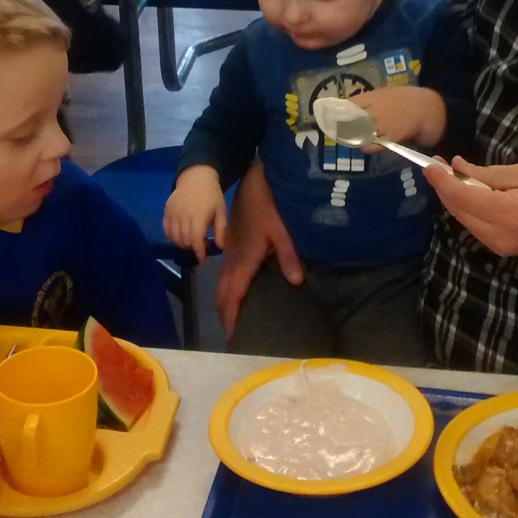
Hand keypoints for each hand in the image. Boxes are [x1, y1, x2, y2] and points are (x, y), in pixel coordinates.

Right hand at [163, 165, 226, 263]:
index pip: (196, 239)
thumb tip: (220, 247)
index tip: (202, 259)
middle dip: (192, 247)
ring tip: (191, 240)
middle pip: (184, 240)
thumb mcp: (221, 211)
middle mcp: (184, 215)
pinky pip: (166, 229)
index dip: (198, 252)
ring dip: (182, 243)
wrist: (196, 177)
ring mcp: (173, 213)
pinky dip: (171, 237)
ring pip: (174, 237)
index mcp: (199, 216)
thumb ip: (221, 230)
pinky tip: (180, 235)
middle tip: (200, 246)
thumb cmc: (212, 195)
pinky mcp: (166, 211)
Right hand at [215, 162, 302, 340]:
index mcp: (243, 260)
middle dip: (224, 315)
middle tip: (232, 335)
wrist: (252, 180)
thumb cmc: (268, 205)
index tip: (231, 337)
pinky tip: (237, 291)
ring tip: (233, 319)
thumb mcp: (282, 230)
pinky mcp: (230, 243)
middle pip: (221, 293)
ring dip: (224, 302)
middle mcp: (231, 258)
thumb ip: (289, 257)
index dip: (231, 317)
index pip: (232, 296)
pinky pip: (224, 273)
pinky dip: (227, 288)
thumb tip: (296, 283)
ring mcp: (229, 251)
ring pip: (220, 283)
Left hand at [343, 85, 446, 148]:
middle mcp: (375, 110)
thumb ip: (370, 100)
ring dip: (353, 138)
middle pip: (350, 120)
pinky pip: (372, 145)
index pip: (348, 104)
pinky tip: (364, 146)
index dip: (339, 112)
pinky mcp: (390, 137)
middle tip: (338, 132)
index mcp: (373, 97)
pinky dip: (365, 147)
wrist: (426, 108)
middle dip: (342, 127)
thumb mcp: (385, 93)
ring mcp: (382, 124)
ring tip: (351, 140)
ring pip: (359, 134)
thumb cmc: (406, 99)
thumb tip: (352, 107)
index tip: (332, 117)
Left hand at [424, 157, 517, 272]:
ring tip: (451, 175)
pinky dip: (467, 208)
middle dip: (443, 187)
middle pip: (457, 209)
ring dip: (453, 197)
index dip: (440, 180)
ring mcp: (497, 245)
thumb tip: (457, 167)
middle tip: (437, 164)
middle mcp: (496, 233)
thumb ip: (490, 173)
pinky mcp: (500, 248)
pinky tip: (469, 192)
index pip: (461, 196)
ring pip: (462, 218)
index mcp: (506, 212)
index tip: (428, 163)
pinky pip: (474, 226)